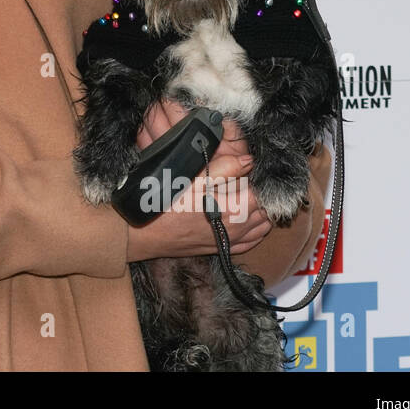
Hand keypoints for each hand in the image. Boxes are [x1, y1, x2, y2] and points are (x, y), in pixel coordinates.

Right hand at [126, 100, 271, 261]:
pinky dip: (256, 229)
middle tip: (246, 176)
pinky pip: (252, 241)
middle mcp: (239, 228)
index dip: (260, 176)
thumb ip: (224, 168)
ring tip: (245, 193)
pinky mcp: (224, 249)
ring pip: (263, 225)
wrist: (142, 234)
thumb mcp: (191, 179)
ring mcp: (232, 241)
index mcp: (234, 208)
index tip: (251, 166)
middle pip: (267, 208)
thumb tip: (249, 159)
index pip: (265, 191)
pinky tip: (247, 216)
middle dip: (262, 192)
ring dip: (260, 210)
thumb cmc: (163, 204)